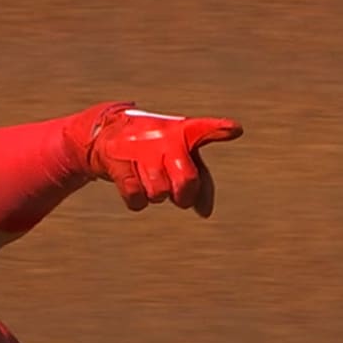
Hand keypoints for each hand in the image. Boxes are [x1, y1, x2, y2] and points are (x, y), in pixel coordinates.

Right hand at [68, 102, 242, 215]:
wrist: (108, 136)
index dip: (219, 129)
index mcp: (183, 132)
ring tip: (148, 180)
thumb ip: (200, 184)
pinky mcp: (117, 162)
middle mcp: (163, 137)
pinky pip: (136, 196)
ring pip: (159, 193)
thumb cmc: (154, 150)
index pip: (204, 129)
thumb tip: (204, 213)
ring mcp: (140, 149)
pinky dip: (137, 200)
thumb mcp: (180, 159)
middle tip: (175, 191)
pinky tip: (134, 186)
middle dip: (183, 195)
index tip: (234, 129)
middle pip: (186, 181)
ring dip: (156, 195)